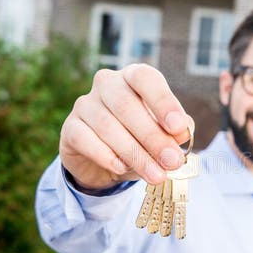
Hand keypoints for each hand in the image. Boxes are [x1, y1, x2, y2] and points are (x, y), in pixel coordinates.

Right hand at [59, 64, 192, 189]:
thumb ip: (173, 131)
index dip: (163, 101)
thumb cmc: (139, 139)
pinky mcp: (70, 128)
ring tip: (155, 175)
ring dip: (135, 153)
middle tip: (172, 161)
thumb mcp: (161, 134)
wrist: (104, 161)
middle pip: (127, 105)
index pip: (145, 78)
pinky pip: (85, 139)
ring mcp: (85, 104)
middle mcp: (107, 84)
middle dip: (153, 137)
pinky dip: (105, 155)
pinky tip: (121, 168)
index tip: (178, 127)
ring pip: (108, 126)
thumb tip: (183, 133)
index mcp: (133, 77)